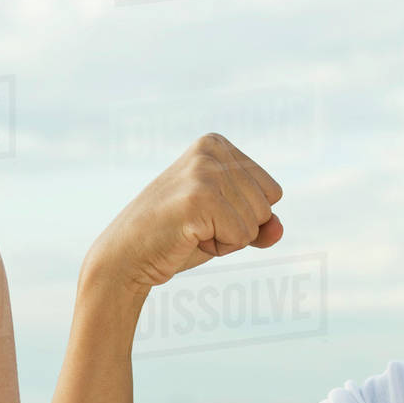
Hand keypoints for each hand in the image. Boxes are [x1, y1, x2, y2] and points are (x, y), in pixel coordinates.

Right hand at [84, 132, 283, 292]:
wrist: (124, 258)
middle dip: (236, 229)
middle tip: (193, 227)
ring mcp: (204, 171)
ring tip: (189, 231)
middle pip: (267, 206)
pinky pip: (242, 236)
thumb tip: (279, 231)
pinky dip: (218, 248)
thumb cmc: (173, 239)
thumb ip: (258, 224)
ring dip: (226, 239)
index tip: (203, 216)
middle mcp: (211, 150)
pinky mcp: (200, 197)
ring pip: (257, 223)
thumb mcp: (223, 225)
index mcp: (216, 145)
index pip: (272, 191)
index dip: (242, 217)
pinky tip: (187, 238)